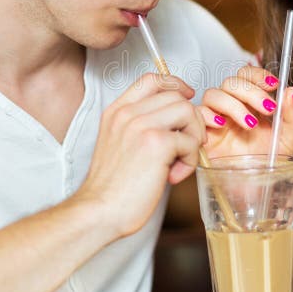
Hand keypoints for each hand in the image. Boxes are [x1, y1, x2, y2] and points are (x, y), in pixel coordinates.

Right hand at [74, 73, 204, 238]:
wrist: (99, 211)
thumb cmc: (113, 188)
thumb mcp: (121, 145)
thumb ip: (144, 127)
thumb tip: (182, 120)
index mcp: (117, 112)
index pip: (151, 80)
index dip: (175, 84)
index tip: (187, 97)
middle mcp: (127, 114)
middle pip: (177, 96)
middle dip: (191, 120)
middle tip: (185, 147)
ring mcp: (141, 125)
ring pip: (188, 112)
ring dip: (193, 138)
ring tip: (180, 161)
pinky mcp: (157, 143)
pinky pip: (191, 142)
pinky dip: (190, 161)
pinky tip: (172, 176)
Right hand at [199, 66, 292, 158]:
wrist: (254, 189)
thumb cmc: (268, 162)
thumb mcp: (287, 139)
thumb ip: (291, 115)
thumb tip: (292, 91)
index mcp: (250, 102)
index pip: (247, 75)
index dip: (258, 74)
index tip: (273, 84)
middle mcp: (231, 106)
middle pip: (231, 81)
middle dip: (251, 91)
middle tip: (268, 108)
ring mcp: (215, 118)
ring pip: (213, 94)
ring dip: (233, 104)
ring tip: (250, 124)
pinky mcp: (202, 133)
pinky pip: (197, 113)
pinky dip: (208, 115)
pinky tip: (222, 126)